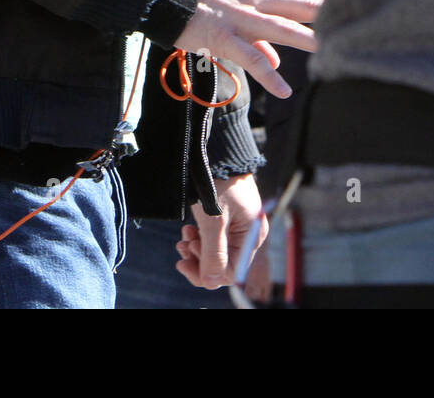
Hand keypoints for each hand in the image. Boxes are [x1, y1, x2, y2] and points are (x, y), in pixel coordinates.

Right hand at [174, 0, 320, 98]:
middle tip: (350, 14)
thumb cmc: (197, 2)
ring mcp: (238, 20)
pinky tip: (284, 90)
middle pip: (293, 6)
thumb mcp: (229, 12)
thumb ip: (255, 38)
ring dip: (303, 37)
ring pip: (277, 28)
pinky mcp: (223, 38)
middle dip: (321, 13)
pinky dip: (268, 76)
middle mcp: (251, 4)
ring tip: (326, 48)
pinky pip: (250, 58)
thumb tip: (276, 63)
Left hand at [174, 174, 265, 289]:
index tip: (186, 261)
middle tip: (182, 246)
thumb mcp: (214, 221)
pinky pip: (213, 237)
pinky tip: (189, 228)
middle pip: (222, 263)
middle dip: (199, 259)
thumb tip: (211, 281)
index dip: (207, 272)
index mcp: (252, 237)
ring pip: (216, 250)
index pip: (231, 272)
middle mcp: (247, 234)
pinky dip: (200, 237)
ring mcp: (237, 225)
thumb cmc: (219, 183)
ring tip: (184, 235)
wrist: (218, 150)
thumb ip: (214, 254)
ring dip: (197, 247)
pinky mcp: (227, 216)